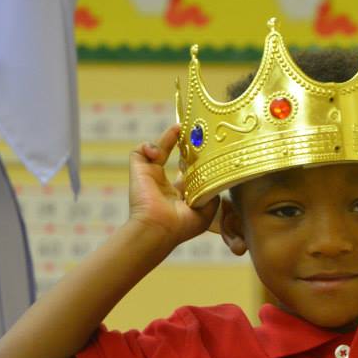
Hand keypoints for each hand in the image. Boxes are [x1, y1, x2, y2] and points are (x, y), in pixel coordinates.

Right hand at [128, 125, 218, 244]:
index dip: (195, 157)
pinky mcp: (139, 171)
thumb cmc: (182, 225)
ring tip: (178, 128)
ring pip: (157, 149)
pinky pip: (139, 151)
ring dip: (166, 138)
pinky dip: (148, 146)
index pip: (187, 171)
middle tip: (194, 129)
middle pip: (173, 156)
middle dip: (182, 141)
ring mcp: (150, 177)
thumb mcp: (207, 211)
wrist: (158, 228)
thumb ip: (214, 195)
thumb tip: (219, 181)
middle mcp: (164, 184)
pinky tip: (157, 153)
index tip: (205, 145)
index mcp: (178, 194)